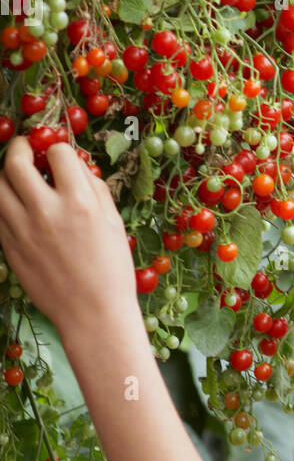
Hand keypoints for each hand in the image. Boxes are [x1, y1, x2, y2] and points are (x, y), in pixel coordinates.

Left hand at [0, 135, 139, 342]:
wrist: (92, 314)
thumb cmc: (111, 270)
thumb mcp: (114, 223)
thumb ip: (95, 189)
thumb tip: (78, 166)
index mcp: (78, 202)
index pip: (57, 153)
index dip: (60, 149)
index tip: (60, 154)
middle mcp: (46, 211)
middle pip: (15, 162)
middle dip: (19, 147)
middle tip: (25, 147)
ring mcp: (22, 230)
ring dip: (4, 173)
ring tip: (15, 175)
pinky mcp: (8, 247)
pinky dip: (3, 202)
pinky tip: (15, 204)